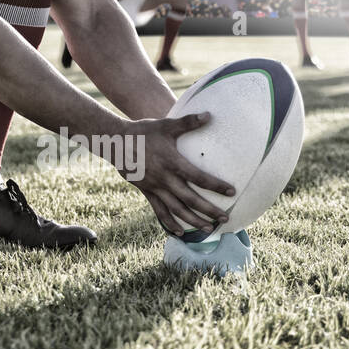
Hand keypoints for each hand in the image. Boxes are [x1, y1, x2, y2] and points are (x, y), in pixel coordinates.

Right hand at [118, 113, 235, 235]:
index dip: (215, 185)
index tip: (231, 191)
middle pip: (190, 199)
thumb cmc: (144, 131)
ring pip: (176, 209)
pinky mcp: (147, 192)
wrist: (117, 142)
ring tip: (208, 229)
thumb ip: (188, 122)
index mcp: (172, 162)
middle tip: (225, 218)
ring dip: (193, 221)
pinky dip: (170, 223)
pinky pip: (159, 211)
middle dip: (209, 210)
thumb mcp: (166, 125)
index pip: (198, 177)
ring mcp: (155, 187)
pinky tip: (180, 232)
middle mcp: (164, 178)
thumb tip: (210, 115)